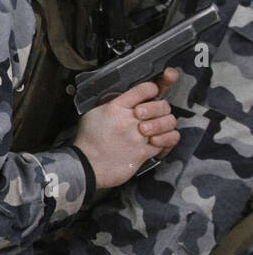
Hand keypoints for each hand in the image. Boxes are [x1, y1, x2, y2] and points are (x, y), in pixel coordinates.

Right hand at [73, 72, 178, 189]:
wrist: (86, 165)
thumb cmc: (88, 141)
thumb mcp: (94, 114)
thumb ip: (111, 104)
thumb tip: (124, 99)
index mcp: (115, 108)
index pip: (144, 89)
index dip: (152, 89)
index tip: (152, 92)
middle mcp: (129, 120)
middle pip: (162, 105)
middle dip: (161, 107)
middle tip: (155, 113)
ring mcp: (138, 137)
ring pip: (168, 122)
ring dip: (165, 123)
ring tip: (155, 127)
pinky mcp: (144, 152)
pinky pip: (168, 141)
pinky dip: (166, 139)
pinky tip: (157, 139)